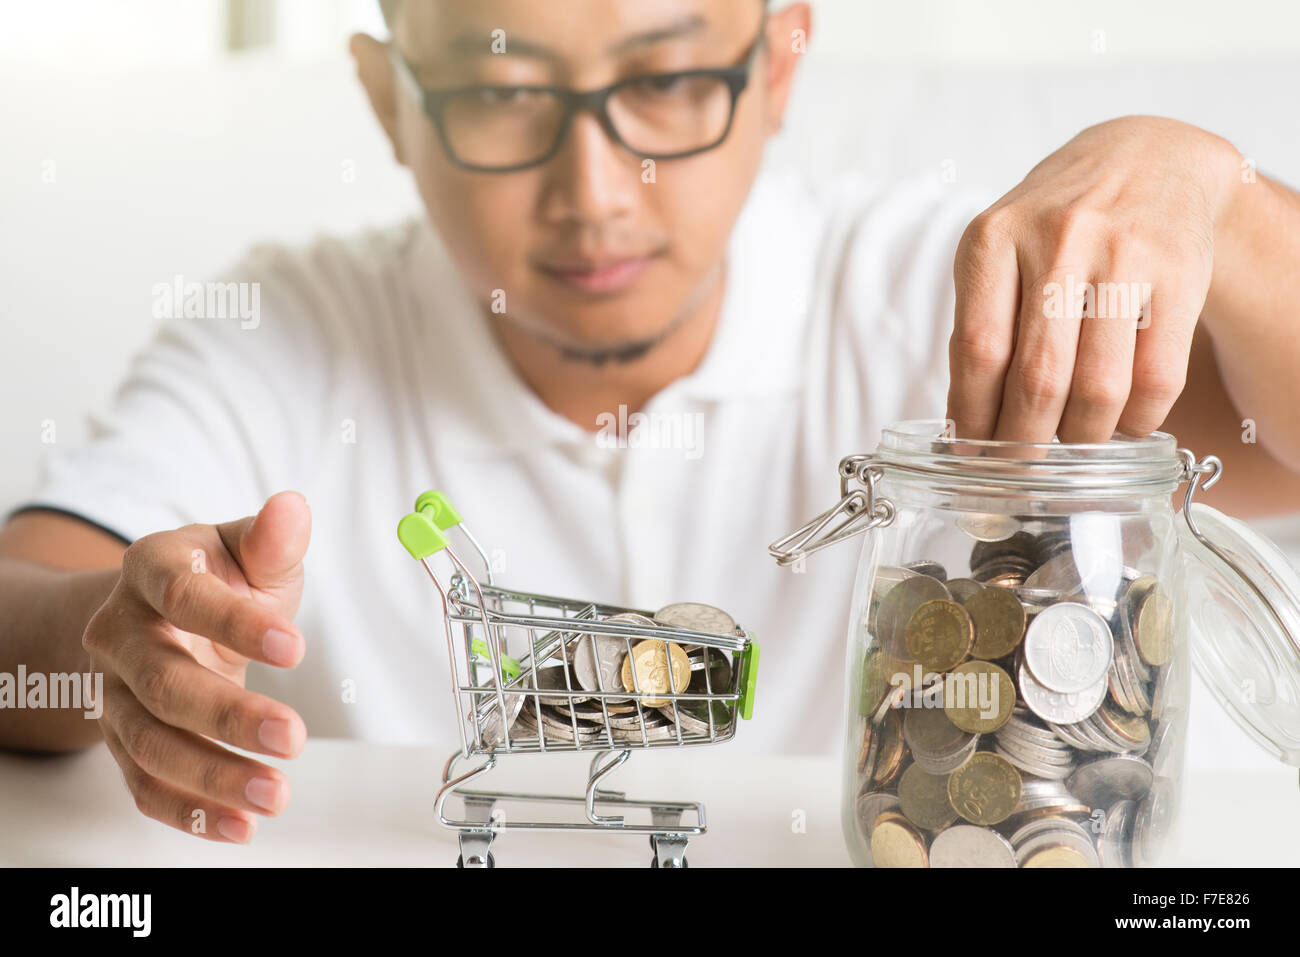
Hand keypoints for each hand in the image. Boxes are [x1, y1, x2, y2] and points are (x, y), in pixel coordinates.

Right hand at [83, 491, 310, 842]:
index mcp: (151, 570)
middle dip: (229, 716)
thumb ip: (273, 540)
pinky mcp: (123, 739)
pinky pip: (144, 783)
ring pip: (150, 743)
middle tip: (292, 738)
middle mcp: (121, 633)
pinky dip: (189, 811)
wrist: (166, 610)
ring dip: (213, 774)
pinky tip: (239, 826)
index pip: (184, 598)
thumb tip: (294, 509)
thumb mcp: (250, 550)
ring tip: (275, 794)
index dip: (236, 624)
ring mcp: (116, 692)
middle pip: (164, 683)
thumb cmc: (221, 576)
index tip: (296, 649)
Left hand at [946, 115, 1239, 443]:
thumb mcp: (998, 254)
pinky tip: (1120, 424)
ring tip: (1071, 450)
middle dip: (1025, 443)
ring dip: (1081, 439)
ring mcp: (1124, 255)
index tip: (972, 458)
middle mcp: (1057, 240)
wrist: (1147, 159)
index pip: (976, 352)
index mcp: (993, 238)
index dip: (973, 419)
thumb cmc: (1055, 226)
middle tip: (1021, 473)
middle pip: (1036, 379)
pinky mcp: (1181, 274)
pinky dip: (1135, 422)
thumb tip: (968, 428)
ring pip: (1097, 389)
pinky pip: (1156, 380)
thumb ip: (980, 327)